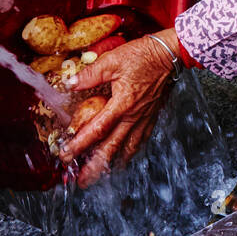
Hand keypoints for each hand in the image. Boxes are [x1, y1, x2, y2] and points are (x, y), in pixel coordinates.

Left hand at [61, 29, 178, 186]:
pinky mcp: (152, 116)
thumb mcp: (113, 60)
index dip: (80, 144)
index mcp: (122, 104)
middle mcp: (134, 116)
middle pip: (113, 148)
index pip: (97, 129)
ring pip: (128, 148)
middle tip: (82, 181)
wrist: (170, 54)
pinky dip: (131, 152)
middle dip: (95, 167)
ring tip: (103, 176)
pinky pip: (140, 140)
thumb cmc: (143, 55)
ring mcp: (144, 118)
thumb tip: (70, 83)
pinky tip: (125, 157)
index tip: (66, 155)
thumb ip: (91, 74)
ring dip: (114, 165)